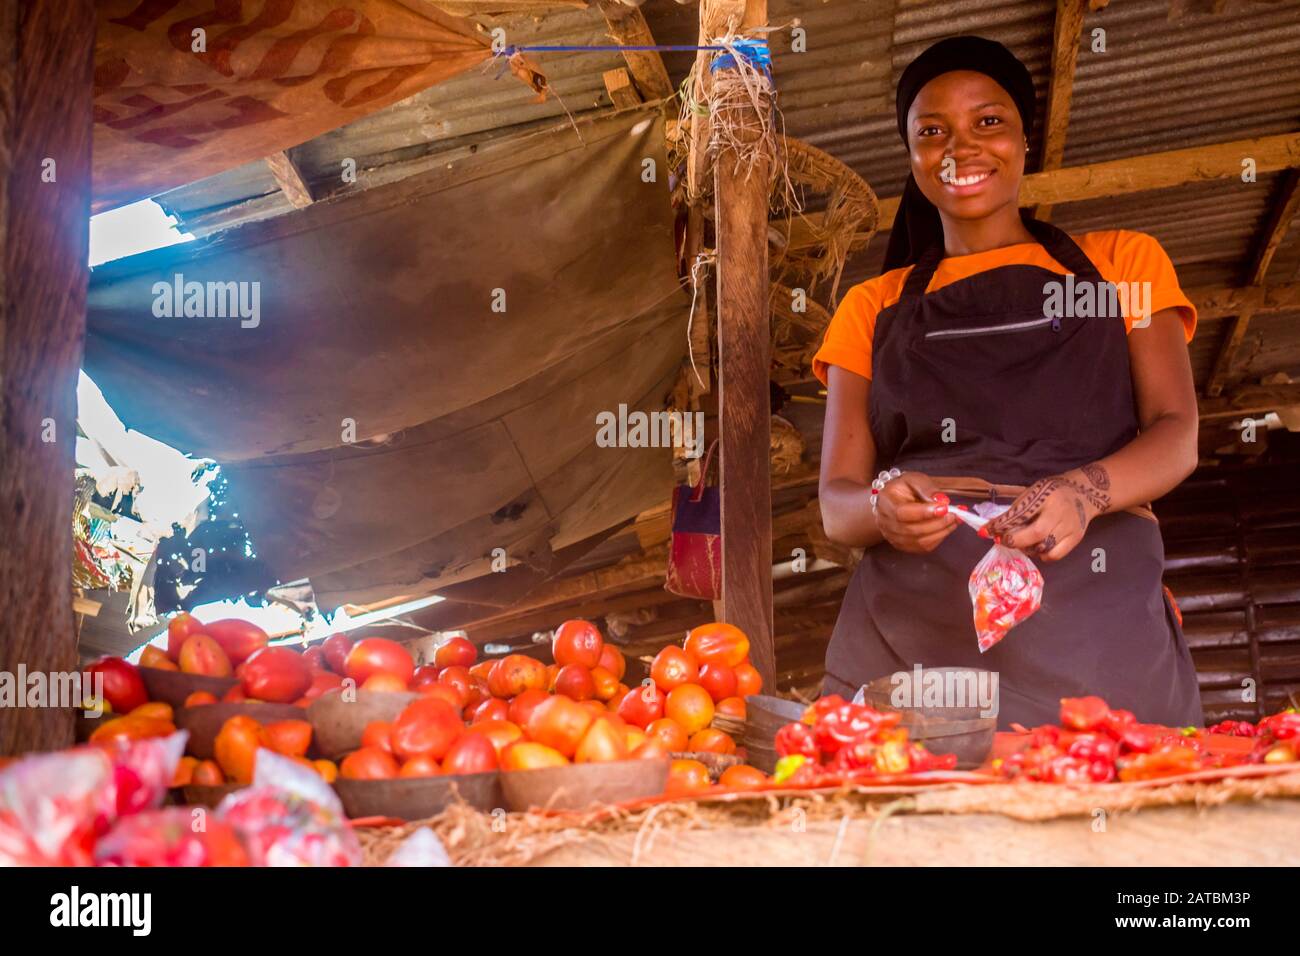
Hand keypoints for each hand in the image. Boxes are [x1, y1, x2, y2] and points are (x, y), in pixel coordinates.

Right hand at [874, 472, 958, 552]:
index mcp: (886, 502)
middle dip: (938, 523)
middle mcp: (886, 522)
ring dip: (942, 531)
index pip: (903, 512)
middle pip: (913, 530)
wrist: (893, 500)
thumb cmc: (904, 488)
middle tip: (955, 513)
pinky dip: (939, 538)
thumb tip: (942, 500)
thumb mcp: (914, 479)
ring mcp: (893, 537)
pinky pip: (924, 547)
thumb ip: (927, 488)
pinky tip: (946, 527)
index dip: (924, 513)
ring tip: (954, 520)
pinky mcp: (903, 545)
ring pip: (920, 541)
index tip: (944, 507)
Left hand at [986, 468, 1107, 560]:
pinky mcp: (1076, 538)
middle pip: (1036, 533)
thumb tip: (994, 527)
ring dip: (1026, 549)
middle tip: (1002, 540)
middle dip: (1014, 540)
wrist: (1083, 493)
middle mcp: (1060, 511)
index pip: (1020, 513)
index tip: (986, 531)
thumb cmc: (1051, 492)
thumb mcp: (1033, 492)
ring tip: (1020, 543)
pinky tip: (1036, 547)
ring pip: (1044, 547)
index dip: (1001, 524)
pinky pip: (1055, 555)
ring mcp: (1070, 526)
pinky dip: (1041, 555)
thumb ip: (1017, 509)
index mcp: (1046, 495)